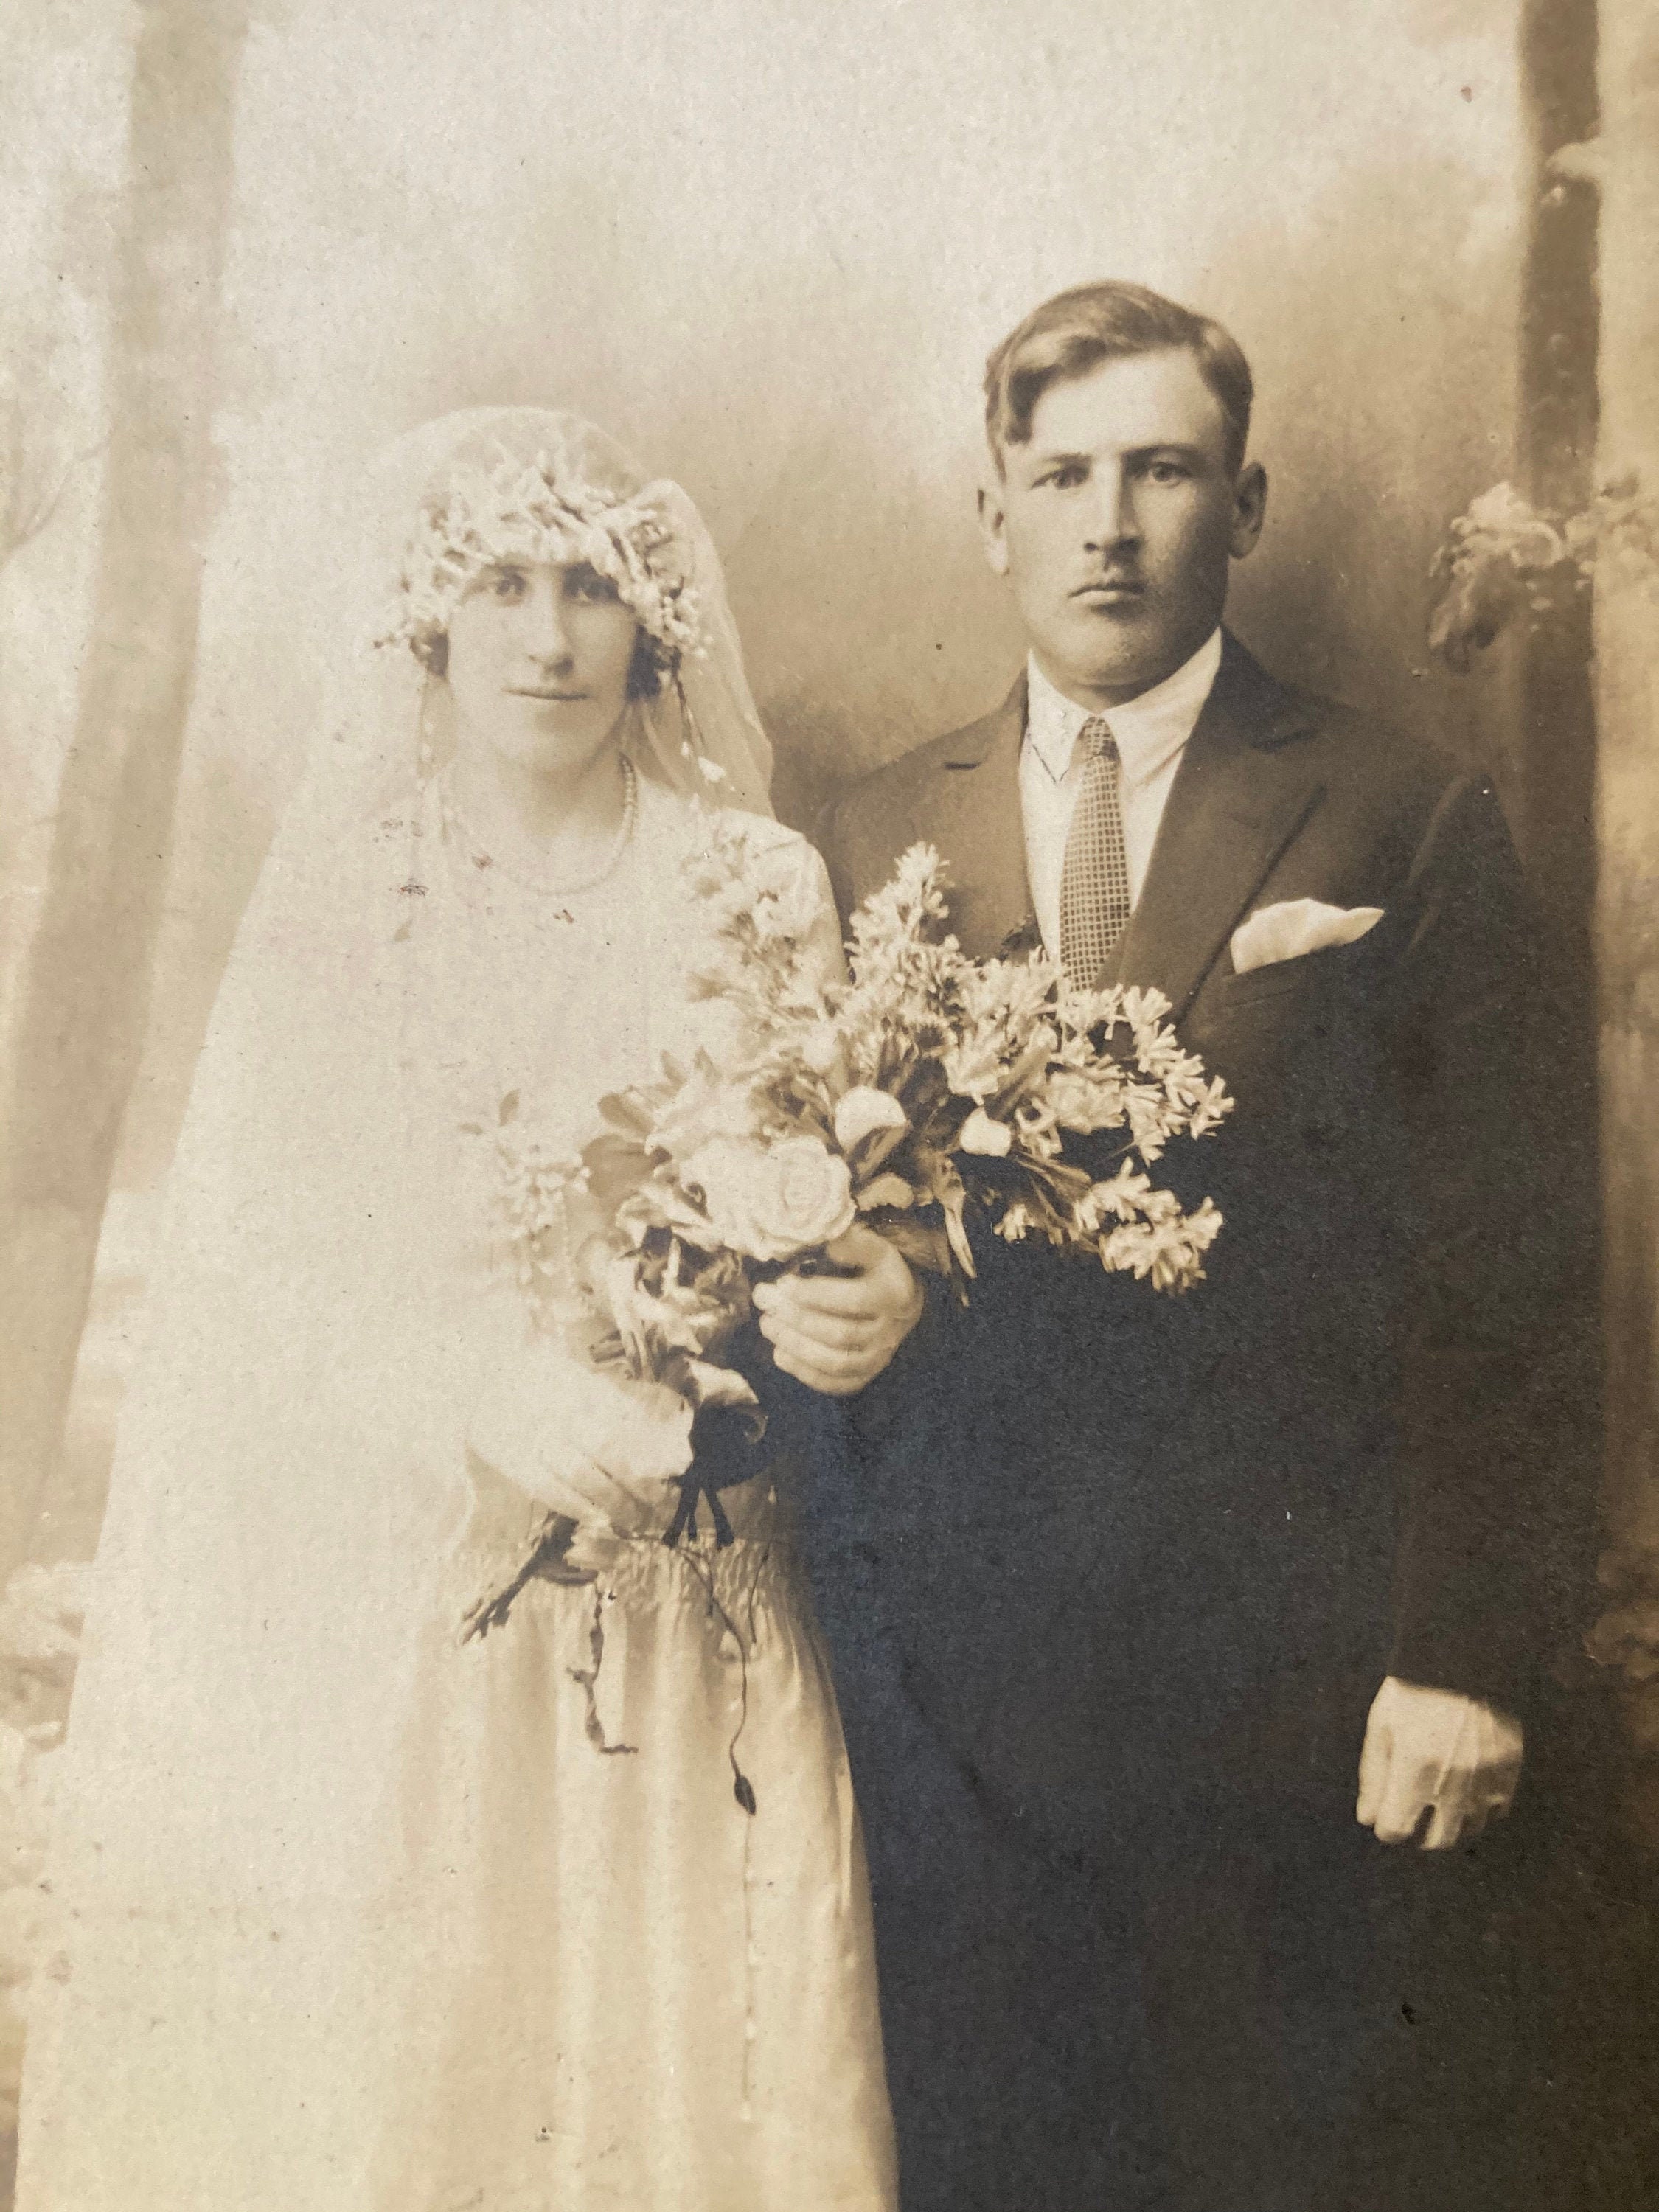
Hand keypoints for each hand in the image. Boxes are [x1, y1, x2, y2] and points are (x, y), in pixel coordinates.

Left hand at [751, 1225, 924, 1396]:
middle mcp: (888, 1333)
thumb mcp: (874, 1248)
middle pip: (840, 1334)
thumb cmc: (879, 1272)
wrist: (903, 1306)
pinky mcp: (864, 1377)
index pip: (853, 1300)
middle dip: (796, 1319)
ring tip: (767, 1324)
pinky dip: (804, 1373)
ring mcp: (877, 1359)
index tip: (783, 1282)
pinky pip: (834, 1384)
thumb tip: (829, 1245)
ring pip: (835, 1363)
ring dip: (795, 1346)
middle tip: (764, 1300)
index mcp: (892, 1296)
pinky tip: (780, 1353)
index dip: (815, 1294)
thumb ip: (854, 1243)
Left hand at [1356, 1676, 1522, 1849]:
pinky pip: (1497, 1811)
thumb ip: (1373, 1776)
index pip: (1395, 1830)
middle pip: (1436, 1840)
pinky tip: (1468, 1791)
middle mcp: (1451, 1785)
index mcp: (1412, 1771)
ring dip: (1451, 1823)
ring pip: (1469, 1830)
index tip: (1386, 1817)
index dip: (1386, 1827)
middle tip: (1414, 1816)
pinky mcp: (1509, 1773)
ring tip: (1440, 1803)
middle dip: (1419, 1834)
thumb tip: (1368, 1819)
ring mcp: (1484, 1781)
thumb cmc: (1413, 1692)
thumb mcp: (1381, 1726)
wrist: (1464, 1661)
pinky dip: (1481, 1809)